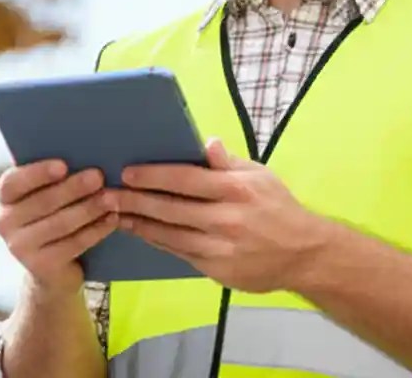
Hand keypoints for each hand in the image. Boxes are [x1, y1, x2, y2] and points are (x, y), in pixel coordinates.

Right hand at [0, 159, 119, 295]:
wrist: (51, 269)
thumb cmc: (51, 217)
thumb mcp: (44, 196)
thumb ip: (54, 178)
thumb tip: (84, 153)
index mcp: (5, 197)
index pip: (13, 182)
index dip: (37, 173)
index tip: (63, 165)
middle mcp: (5, 222)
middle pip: (43, 202)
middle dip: (73, 188)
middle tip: (99, 176)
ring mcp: (20, 247)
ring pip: (61, 223)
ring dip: (89, 209)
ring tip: (112, 198)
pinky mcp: (41, 266)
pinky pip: (74, 244)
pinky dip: (96, 230)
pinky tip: (113, 219)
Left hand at [112, 139, 331, 293]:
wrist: (304, 254)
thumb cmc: (278, 208)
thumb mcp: (259, 176)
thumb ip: (227, 163)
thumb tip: (206, 142)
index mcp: (236, 190)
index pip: (185, 179)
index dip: (153, 176)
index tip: (127, 172)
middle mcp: (226, 219)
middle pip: (170, 208)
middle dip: (135, 201)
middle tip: (107, 194)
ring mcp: (220, 248)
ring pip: (169, 234)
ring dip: (139, 224)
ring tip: (115, 214)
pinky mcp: (216, 269)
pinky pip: (179, 252)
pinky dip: (157, 241)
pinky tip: (140, 232)